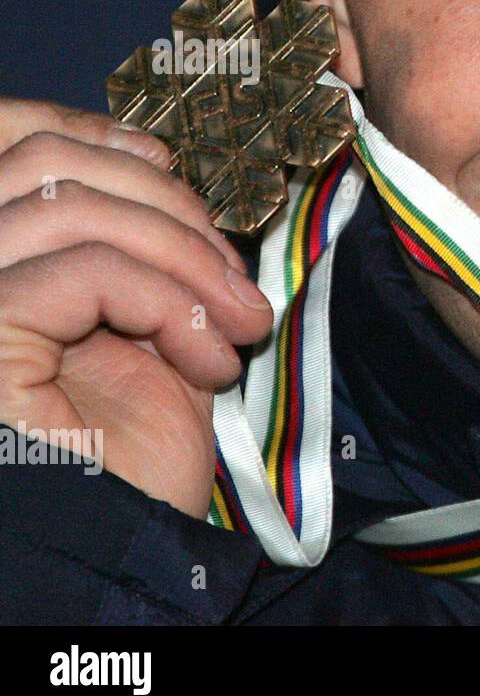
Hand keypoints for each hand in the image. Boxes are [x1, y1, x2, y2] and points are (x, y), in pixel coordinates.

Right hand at [0, 100, 272, 515]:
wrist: (113, 562)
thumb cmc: (124, 463)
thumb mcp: (140, 331)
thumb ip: (134, 255)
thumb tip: (167, 182)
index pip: (4, 140)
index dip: (92, 133)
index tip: (172, 167)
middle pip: (44, 159)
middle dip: (167, 201)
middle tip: (233, 275)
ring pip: (69, 202)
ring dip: (184, 253)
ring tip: (240, 321)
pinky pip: (86, 270)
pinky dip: (171, 302)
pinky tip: (212, 358)